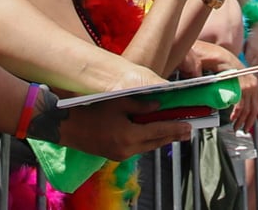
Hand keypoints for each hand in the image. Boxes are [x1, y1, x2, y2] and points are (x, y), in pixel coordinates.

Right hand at [61, 96, 192, 158]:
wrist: (68, 127)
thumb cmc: (93, 110)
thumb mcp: (119, 102)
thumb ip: (141, 105)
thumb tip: (158, 107)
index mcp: (129, 136)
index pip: (159, 132)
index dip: (175, 128)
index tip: (189, 127)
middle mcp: (126, 150)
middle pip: (156, 143)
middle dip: (172, 136)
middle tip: (188, 131)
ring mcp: (120, 155)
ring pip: (147, 147)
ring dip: (161, 139)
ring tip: (175, 133)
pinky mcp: (114, 155)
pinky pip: (138, 148)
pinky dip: (148, 141)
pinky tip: (155, 135)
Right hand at [231, 70, 257, 133]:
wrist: (226, 60)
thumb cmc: (231, 70)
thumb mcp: (241, 79)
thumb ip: (244, 90)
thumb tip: (242, 102)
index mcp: (255, 84)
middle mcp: (254, 86)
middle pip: (254, 109)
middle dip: (249, 122)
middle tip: (244, 130)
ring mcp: (248, 87)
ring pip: (247, 110)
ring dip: (241, 121)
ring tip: (236, 127)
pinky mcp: (241, 88)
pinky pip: (240, 105)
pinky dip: (236, 114)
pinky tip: (232, 118)